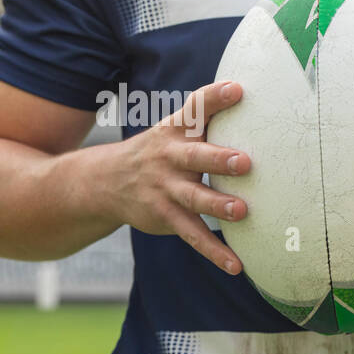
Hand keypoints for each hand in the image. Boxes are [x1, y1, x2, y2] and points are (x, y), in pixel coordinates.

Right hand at [106, 81, 250, 273]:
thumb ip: (207, 114)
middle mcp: (170, 158)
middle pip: (195, 157)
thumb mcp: (175, 128)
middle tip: (245, 162)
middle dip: (219, 159)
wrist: (105, 182)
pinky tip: (236, 265)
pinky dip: (214, 252)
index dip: (214, 98)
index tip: (236, 89)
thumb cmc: (161, 151)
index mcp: (176, 132)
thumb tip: (248, 88)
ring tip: (241, 211)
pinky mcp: (166, 216)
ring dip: (217, 205)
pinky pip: (193, 235)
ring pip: (194, 198)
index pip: (195, 109)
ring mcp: (166, 189)